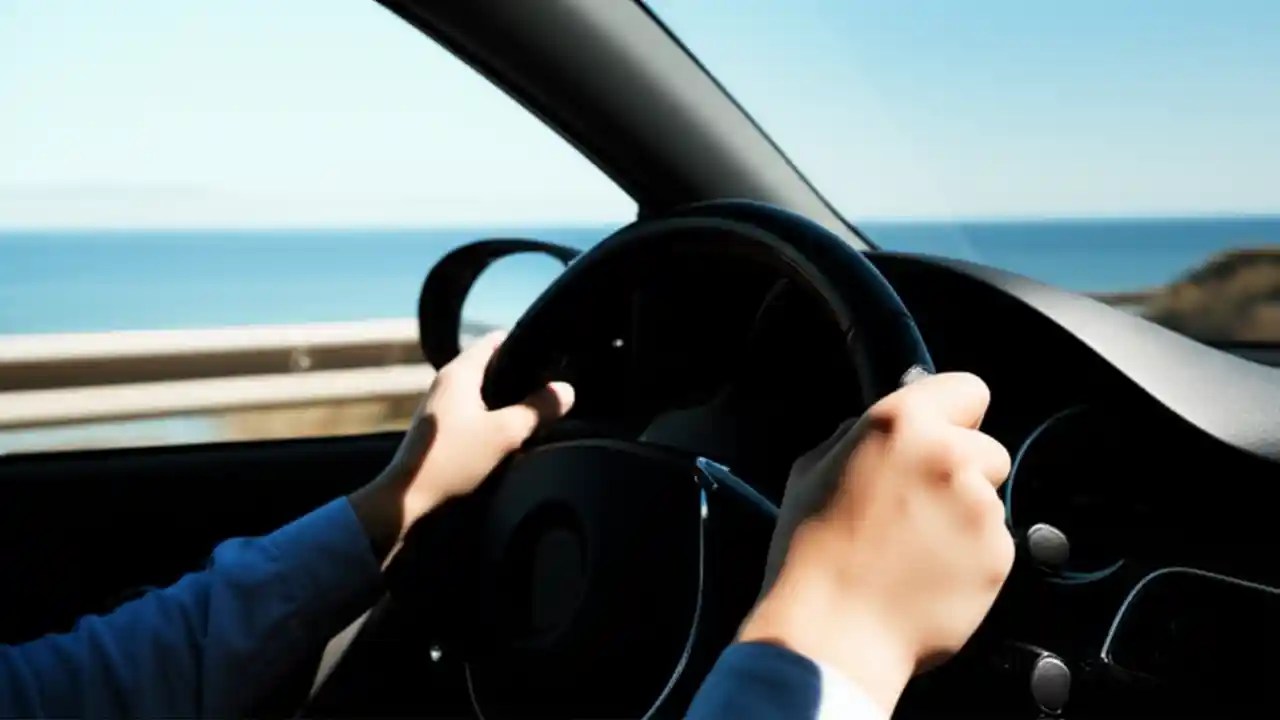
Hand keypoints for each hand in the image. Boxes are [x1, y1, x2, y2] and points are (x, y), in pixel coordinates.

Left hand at [349, 331, 574, 560]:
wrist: (408, 499)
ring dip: (507, 400)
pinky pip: (474, 411)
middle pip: (492, 365)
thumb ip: (538, 409)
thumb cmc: (452, 460)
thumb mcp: (505, 433)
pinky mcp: (440, 427)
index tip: (552, 357)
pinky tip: (508, 434)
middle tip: (548, 389)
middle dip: (520, 375)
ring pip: (483, 390)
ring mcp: (441, 405)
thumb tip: (566, 390)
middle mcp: (447, 382)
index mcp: (459, 372)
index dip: (526, 344)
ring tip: (534, 412)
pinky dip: (492, 416)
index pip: (497, 340)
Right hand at [739, 372, 1012, 712]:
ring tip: (915, 551)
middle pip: (989, 449)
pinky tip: (929, 576)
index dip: (956, 415)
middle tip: (919, 507)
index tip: (945, 435)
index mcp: (898, 425)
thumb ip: (857, 438)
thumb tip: (887, 431)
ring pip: (991, 501)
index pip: (968, 389)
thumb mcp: (812, 470)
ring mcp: (979, 507)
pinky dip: (970, 559)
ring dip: (964, 519)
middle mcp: (948, 456)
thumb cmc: (811, 554)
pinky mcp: (1000, 555)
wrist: (832, 632)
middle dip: (964, 472)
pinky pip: (996, 546)